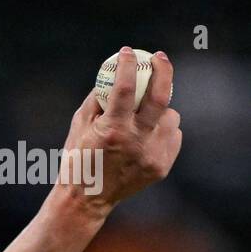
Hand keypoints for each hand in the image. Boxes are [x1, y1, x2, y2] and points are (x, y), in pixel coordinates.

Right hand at [57, 47, 182, 219]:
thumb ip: (98, 98)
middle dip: (163, 71)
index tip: (127, 52)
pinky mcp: (162, 166)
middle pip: (161, 98)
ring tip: (143, 117)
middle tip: (158, 58)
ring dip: (159, 110)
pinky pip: (171, 136)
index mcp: (111, 131)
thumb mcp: (79, 125)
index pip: (124, 89)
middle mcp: (135, 142)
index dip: (127, 65)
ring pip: (169, 118)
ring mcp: (152, 155)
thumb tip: (116, 71)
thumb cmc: (78, 158)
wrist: (87, 199)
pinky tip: (145, 138)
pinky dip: (161, 130)